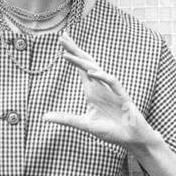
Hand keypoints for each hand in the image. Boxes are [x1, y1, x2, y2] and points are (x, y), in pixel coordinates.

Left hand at [42, 33, 153, 149]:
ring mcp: (112, 90)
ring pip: (97, 70)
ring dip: (83, 62)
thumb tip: (44, 117)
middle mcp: (101, 87)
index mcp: (92, 91)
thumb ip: (65, 119)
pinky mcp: (122, 97)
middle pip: (87, 63)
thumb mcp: (83, 124)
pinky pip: (112, 83)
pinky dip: (102, 77)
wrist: (131, 138)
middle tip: (62, 37)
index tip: (61, 42)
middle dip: (74, 50)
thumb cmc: (110, 131)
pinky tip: (90, 73)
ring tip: (69, 53)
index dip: (71, 55)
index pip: (80, 68)